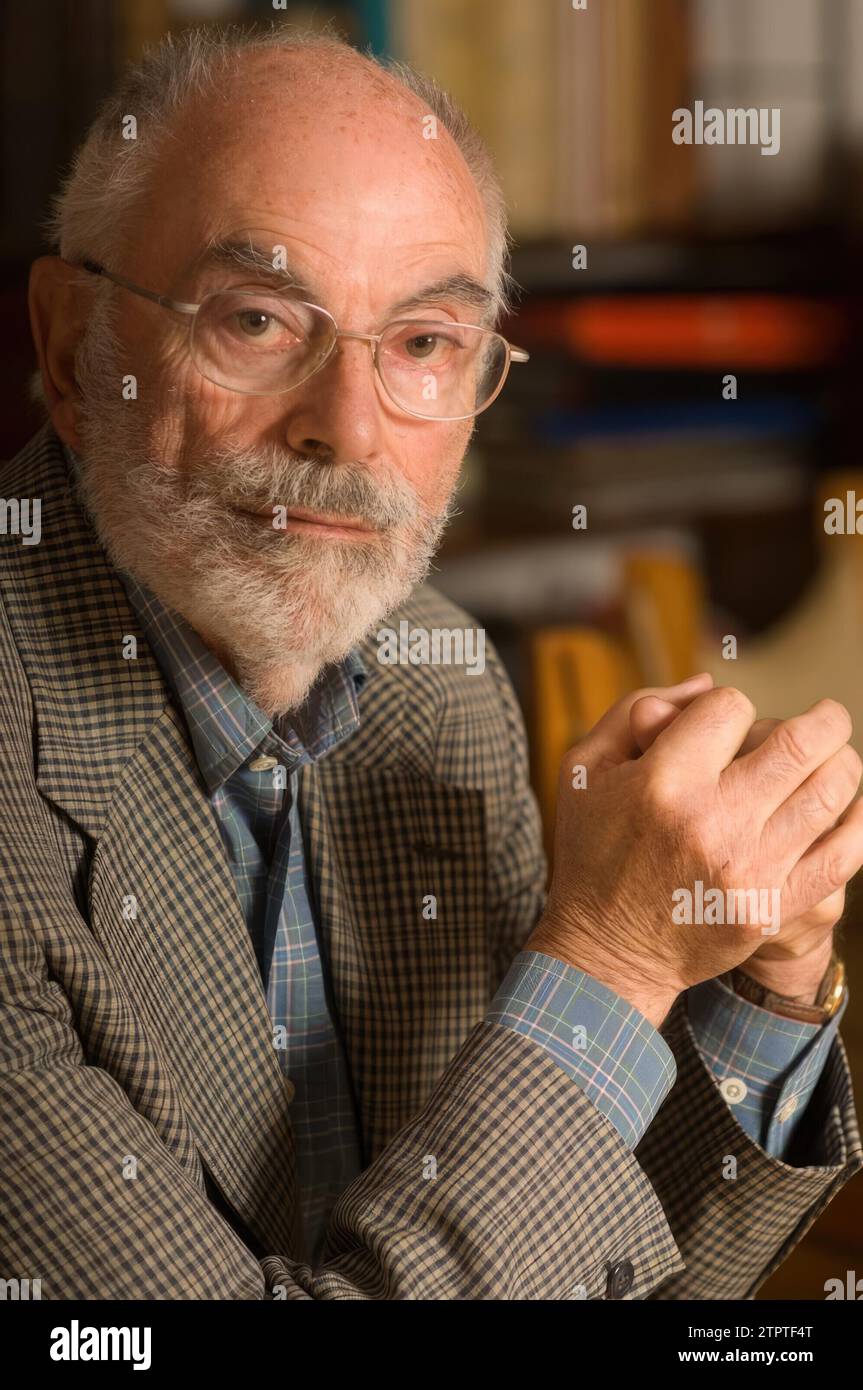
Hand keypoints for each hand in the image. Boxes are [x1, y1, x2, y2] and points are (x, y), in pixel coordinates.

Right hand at [528, 678, 862, 1027]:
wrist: (604, 951)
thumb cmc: (593, 850)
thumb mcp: (586, 770)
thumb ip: (635, 711)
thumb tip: (707, 685)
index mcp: (662, 782)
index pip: (732, 709)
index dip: (733, 707)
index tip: (725, 727)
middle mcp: (710, 821)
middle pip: (799, 742)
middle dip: (823, 720)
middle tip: (827, 718)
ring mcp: (747, 869)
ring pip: (829, 792)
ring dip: (842, 764)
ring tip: (836, 760)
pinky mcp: (771, 909)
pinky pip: (842, 856)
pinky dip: (858, 822)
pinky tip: (851, 807)